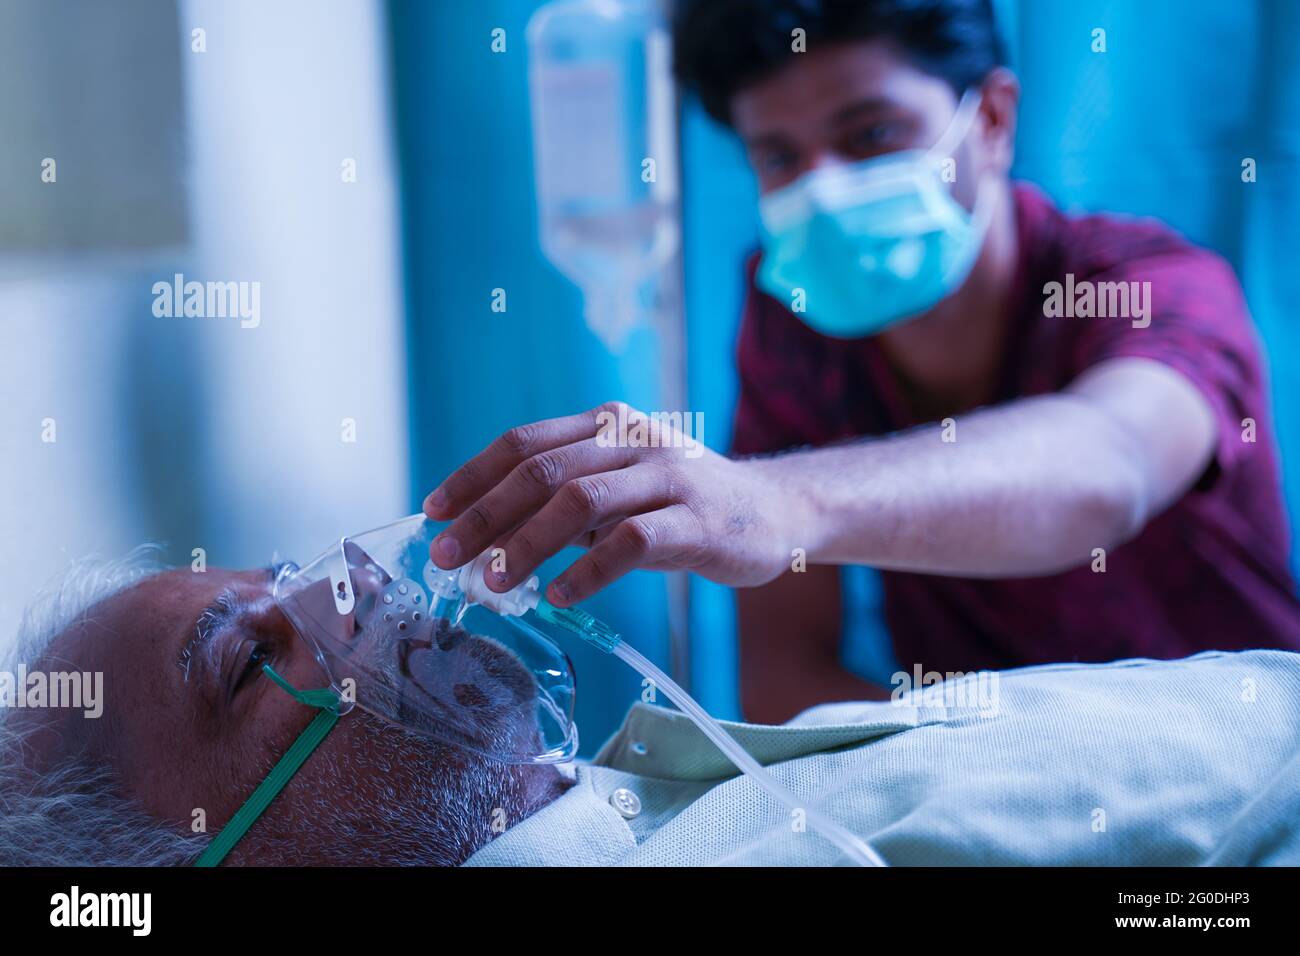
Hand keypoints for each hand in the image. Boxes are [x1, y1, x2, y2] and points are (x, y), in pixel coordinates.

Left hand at [424, 402, 794, 605]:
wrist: (774, 512)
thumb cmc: (682, 505)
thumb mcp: (620, 487)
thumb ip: (564, 501)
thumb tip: (485, 536)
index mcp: (606, 425)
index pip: (524, 443)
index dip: (472, 476)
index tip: (432, 512)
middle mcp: (631, 439)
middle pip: (541, 470)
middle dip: (484, 515)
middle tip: (446, 556)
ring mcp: (666, 477)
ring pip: (579, 501)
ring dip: (525, 543)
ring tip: (492, 583)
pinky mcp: (695, 519)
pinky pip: (630, 541)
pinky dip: (586, 570)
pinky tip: (558, 594)